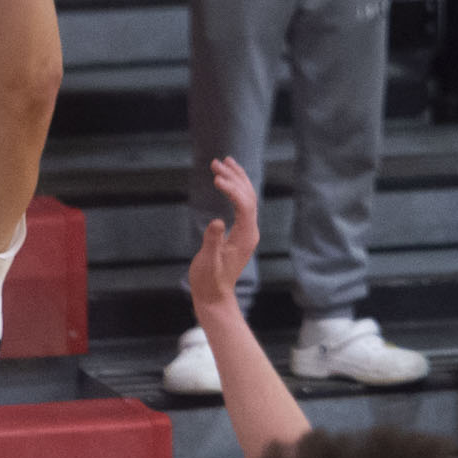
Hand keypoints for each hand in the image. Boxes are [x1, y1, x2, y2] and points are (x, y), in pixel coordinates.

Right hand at [184, 157, 261, 315]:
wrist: (214, 295)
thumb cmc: (209, 281)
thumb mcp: (208, 262)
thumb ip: (212, 242)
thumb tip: (217, 222)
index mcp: (245, 237)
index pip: (244, 205)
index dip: (232, 190)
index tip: (216, 180)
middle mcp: (250, 231)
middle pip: (248, 196)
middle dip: (234, 177)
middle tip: (216, 162)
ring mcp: (247, 231)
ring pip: (247, 198)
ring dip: (236, 179)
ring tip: (223, 162)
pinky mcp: (240, 232)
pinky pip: (242, 205)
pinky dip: (235, 189)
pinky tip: (225, 180)